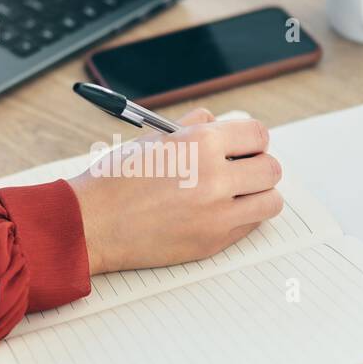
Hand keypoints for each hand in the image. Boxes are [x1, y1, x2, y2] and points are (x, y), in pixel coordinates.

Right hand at [67, 109, 282, 274]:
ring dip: (257, 195)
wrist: (92, 223)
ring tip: (236, 194)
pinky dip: (242, 218)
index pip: (258, 135)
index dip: (252, 140)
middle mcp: (215, 177)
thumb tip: (217, 121)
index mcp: (200, 143)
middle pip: (270, 169)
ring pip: (270, 201)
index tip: (245, 146)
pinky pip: (250, 226)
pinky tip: (219, 213)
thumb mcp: (152, 138)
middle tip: (241, 170)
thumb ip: (192, 126)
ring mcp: (217, 214)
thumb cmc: (116, 179)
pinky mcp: (213, 242)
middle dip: (257, 166)